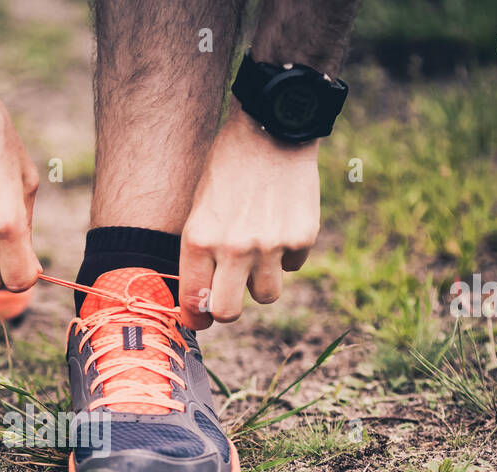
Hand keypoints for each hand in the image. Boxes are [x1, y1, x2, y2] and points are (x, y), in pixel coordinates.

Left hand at [179, 110, 320, 329]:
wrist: (272, 128)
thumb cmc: (228, 170)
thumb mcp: (199, 208)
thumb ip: (201, 253)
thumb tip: (203, 300)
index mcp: (200, 240)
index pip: (195, 302)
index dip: (196, 317)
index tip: (200, 318)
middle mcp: (234, 248)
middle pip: (229, 313)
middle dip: (227, 309)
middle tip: (229, 295)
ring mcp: (271, 245)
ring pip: (266, 295)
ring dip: (261, 280)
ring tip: (258, 249)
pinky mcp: (301, 238)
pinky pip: (292, 266)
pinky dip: (286, 254)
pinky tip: (280, 223)